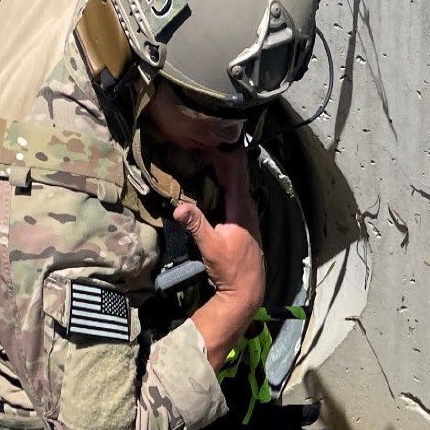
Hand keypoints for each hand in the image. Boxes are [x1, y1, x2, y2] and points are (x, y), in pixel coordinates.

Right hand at [175, 148, 265, 369]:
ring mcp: (250, 219)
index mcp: (242, 210)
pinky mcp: (246, 227)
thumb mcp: (210, 246)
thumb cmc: (230, 270)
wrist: (247, 291)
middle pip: (239, 178)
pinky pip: (238, 199)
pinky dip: (229, 188)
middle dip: (225, 159)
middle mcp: (249, 211)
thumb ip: (196, 225)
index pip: (237, 174)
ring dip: (227, 174)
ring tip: (213, 159)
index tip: (216, 138)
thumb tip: (179, 207)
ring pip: (239, 189)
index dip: (228, 154)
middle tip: (209, 143)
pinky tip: (219, 188)